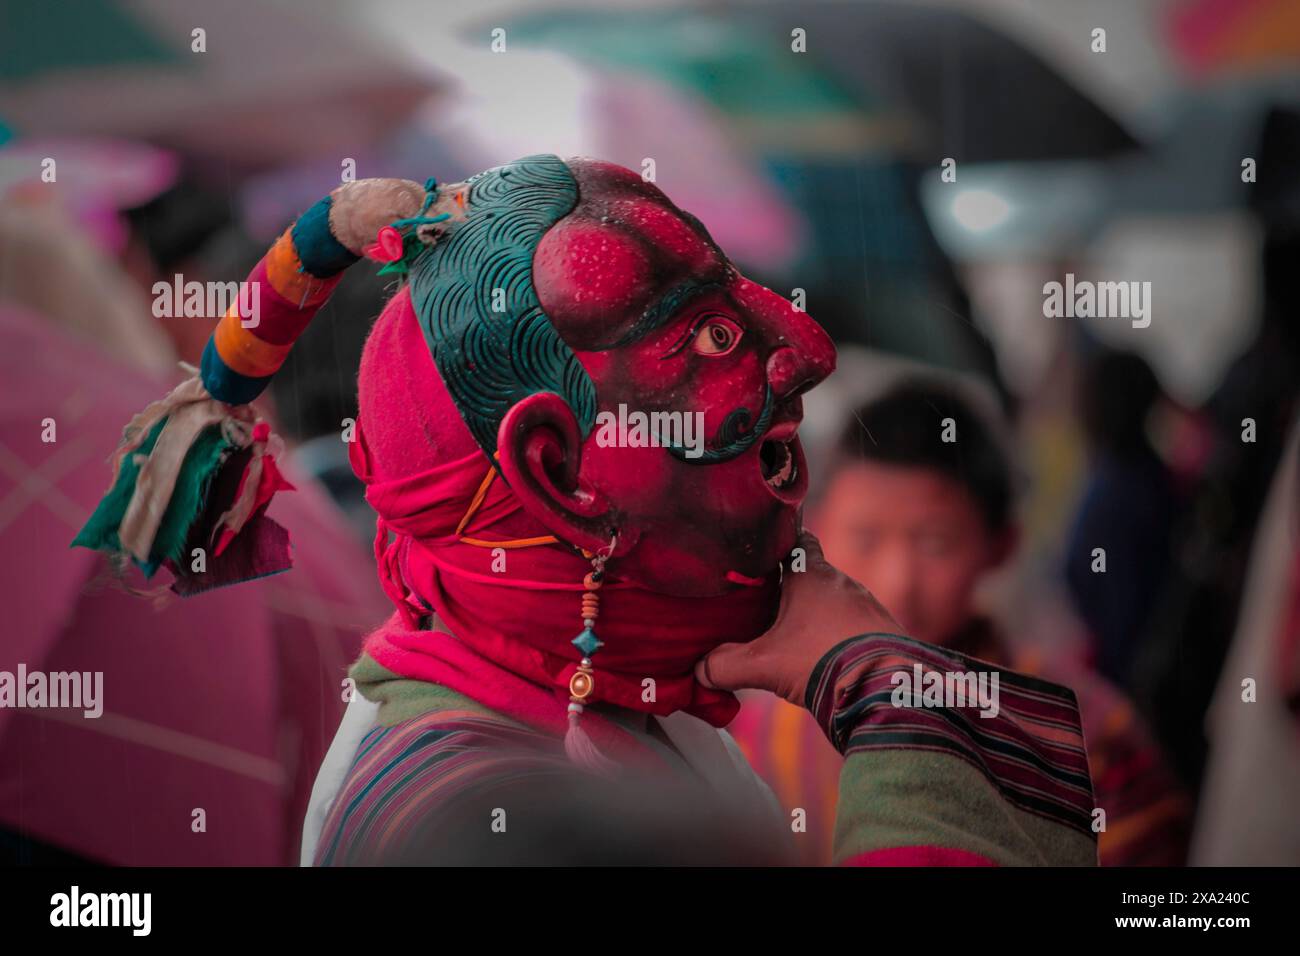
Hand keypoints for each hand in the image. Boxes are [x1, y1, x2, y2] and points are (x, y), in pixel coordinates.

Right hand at [695, 530, 900, 705]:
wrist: (888, 689)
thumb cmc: (824, 661)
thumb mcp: (764, 665)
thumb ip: (725, 665)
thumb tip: (701, 671)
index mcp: (811, 575)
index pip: (796, 540)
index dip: (778, 543)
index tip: (761, 553)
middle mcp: (843, 583)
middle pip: (811, 576)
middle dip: (790, 590)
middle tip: (765, 607)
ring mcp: (867, 606)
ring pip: (833, 602)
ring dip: (816, 616)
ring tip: (794, 640)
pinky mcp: (883, 632)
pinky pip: (854, 625)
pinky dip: (837, 636)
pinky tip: (824, 659)